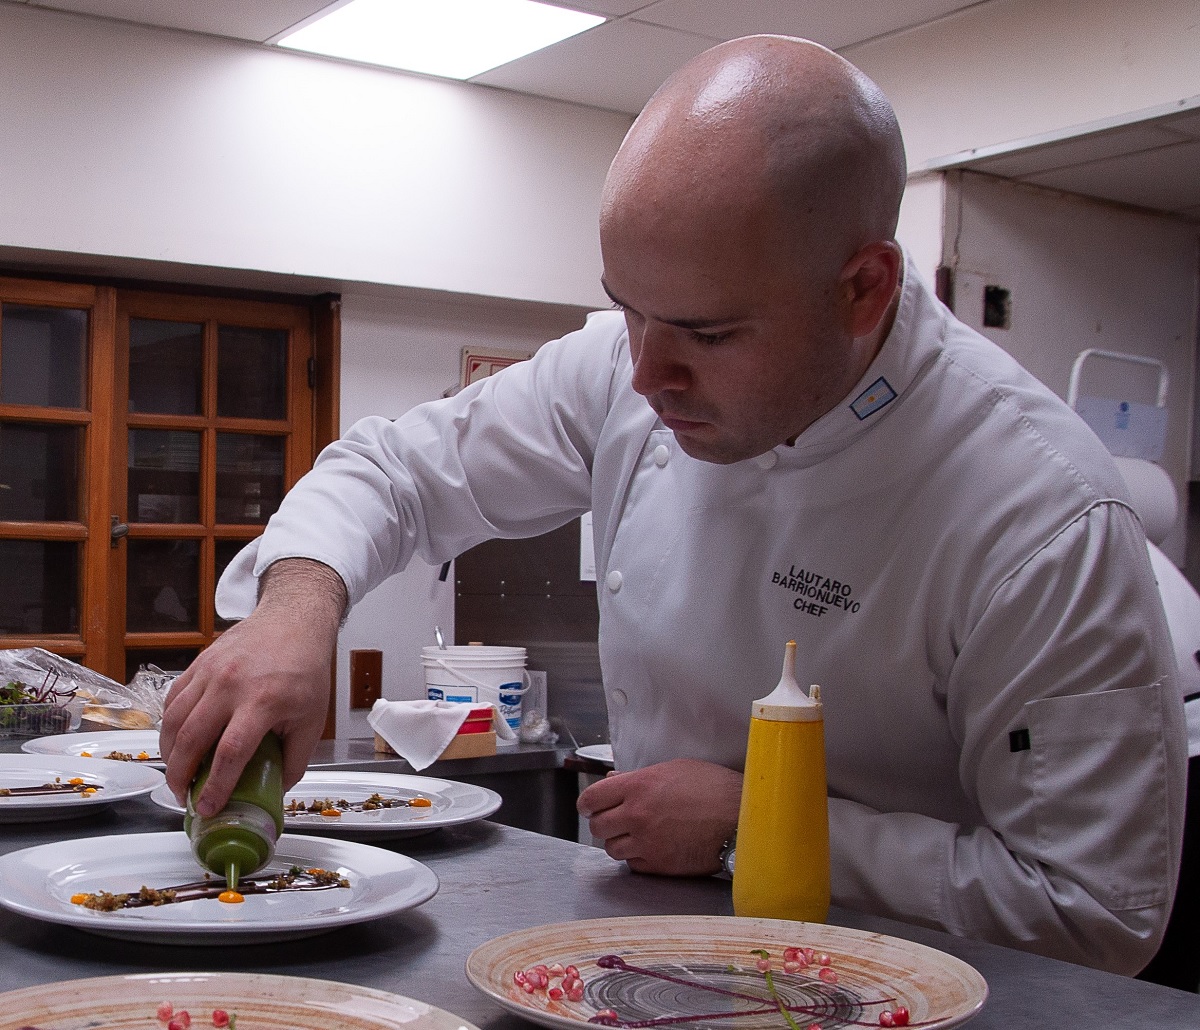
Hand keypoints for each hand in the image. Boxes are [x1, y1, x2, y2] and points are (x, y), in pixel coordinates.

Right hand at [160, 558, 345, 815]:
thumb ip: (294, 761)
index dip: (215, 786)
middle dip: (180, 776)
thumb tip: (272, 794)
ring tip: (177, 774)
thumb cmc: (306, 671)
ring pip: (174, 720)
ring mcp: (211, 672)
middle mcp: (231, 686)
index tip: (207, 808)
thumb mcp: (312, 720)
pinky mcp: (199, 664)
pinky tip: (176, 742)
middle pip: (192, 739)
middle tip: (183, 796)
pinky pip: (173, 700)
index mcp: (263, 702)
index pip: (230, 753)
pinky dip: (169, 726)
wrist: (294, 622)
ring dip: (169, 754)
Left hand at [577, 758, 741, 875]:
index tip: (590, 806)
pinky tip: (652, 846)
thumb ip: (638, 777)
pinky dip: (637, 857)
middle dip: (603, 822)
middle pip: (597, 826)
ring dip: (620, 841)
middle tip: (615, 820)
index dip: (587, 803)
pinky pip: (633, 864)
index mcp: (638, 786)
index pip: (592, 798)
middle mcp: (637, 814)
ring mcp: (647, 842)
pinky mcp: (660, 865)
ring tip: (637, 834)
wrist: (742, 818)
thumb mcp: (674, 770)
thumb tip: (612, 781)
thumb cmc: (713, 788)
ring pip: (612, 849)